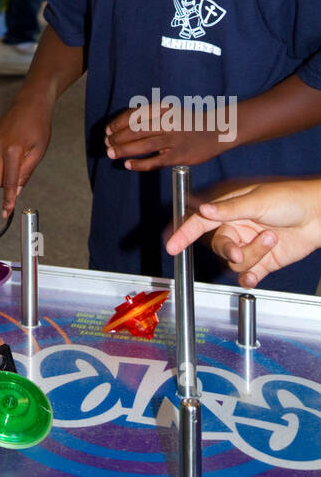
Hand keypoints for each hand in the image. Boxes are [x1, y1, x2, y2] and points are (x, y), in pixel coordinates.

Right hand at [0, 107, 51, 217]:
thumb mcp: (38, 152)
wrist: (29, 104)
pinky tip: (11, 144)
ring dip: (6, 167)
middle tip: (22, 172)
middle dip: (7, 183)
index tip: (6, 213)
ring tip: (19, 149)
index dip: (8, 199)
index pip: (7, 182)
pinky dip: (1, 158)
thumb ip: (26, 173)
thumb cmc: (38, 127)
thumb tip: (16, 191)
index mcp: (12, 151)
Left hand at [105, 102, 226, 170]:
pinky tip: (127, 165)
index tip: (108, 130)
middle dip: (117, 137)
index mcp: (163, 109)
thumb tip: (124, 127)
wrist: (216, 130)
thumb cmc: (188, 122)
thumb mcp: (170, 111)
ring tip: (110, 153)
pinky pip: (155, 161)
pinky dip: (139, 164)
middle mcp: (167, 122)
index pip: (134, 115)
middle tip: (107, 143)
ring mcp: (174, 139)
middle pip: (135, 130)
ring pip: (143, 145)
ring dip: (123, 149)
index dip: (118, 123)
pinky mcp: (179, 156)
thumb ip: (151, 116)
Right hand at [165, 180, 320, 286]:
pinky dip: (250, 277)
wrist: (318, 215)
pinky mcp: (264, 262)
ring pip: (235, 263)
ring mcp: (250, 246)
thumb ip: (228, 209)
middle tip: (239, 251)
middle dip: (229, 250)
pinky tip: (256, 275)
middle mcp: (237, 228)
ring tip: (272, 239)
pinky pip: (247, 276)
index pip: (201, 222)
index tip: (171, 246)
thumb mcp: (257, 200)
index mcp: (230, 210)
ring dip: (253, 255)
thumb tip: (203, 211)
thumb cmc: (289, 199)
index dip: (184, 233)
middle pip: (219, 247)